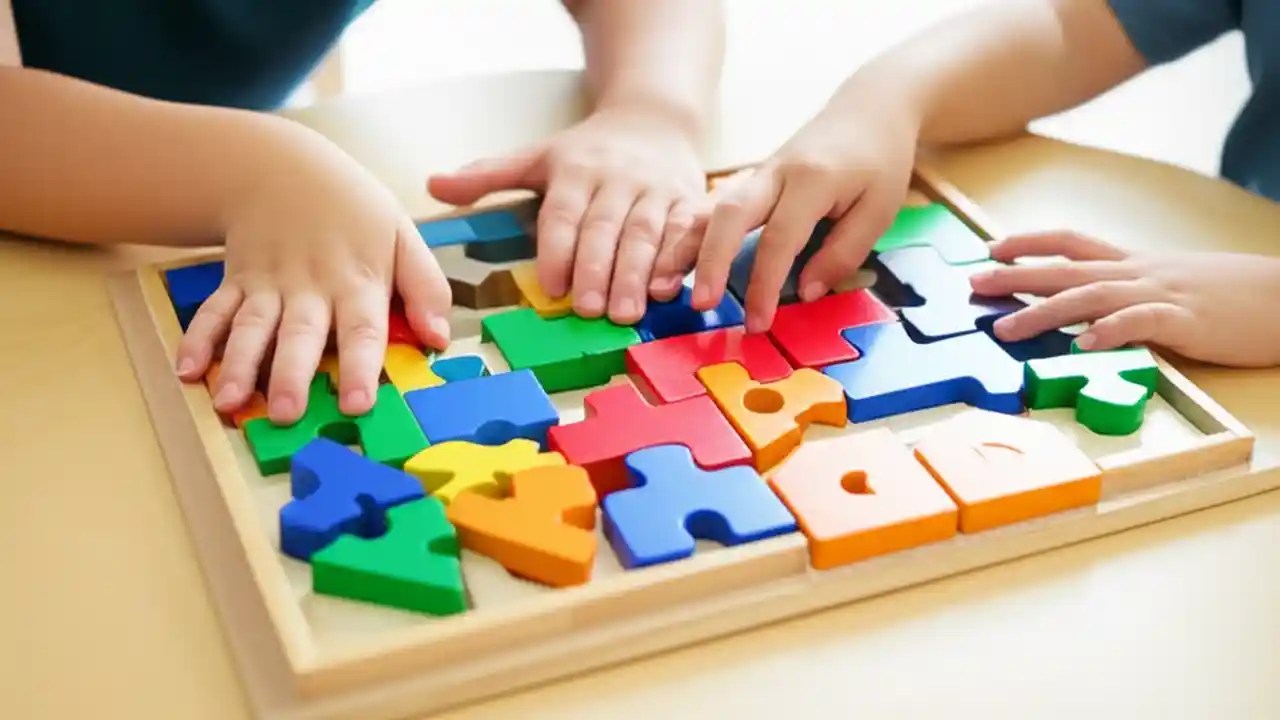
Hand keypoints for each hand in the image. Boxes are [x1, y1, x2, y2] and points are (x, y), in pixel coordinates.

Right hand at [174, 124, 452, 422]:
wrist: (280, 166)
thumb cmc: (350, 209)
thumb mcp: (400, 234)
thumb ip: (425, 285)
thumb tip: (439, 339)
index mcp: (357, 280)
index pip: (362, 329)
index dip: (360, 367)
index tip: (357, 404)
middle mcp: (310, 286)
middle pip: (301, 334)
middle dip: (291, 374)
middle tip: (286, 413)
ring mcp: (267, 283)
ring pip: (253, 327)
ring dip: (239, 365)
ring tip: (227, 401)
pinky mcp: (236, 280)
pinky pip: (214, 310)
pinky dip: (198, 339)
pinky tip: (187, 369)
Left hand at [427, 107, 707, 323]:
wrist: (655, 121)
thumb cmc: (590, 151)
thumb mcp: (538, 156)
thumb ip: (489, 176)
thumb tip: (432, 185)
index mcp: (576, 170)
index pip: (564, 213)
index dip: (558, 250)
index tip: (552, 285)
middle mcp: (618, 179)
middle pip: (605, 228)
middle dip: (598, 269)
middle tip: (590, 310)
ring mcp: (657, 190)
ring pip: (647, 234)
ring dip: (637, 275)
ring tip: (626, 313)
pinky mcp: (691, 202)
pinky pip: (686, 234)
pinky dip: (679, 262)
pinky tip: (668, 290)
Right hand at [688, 96, 918, 331]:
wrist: (869, 108)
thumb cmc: (880, 161)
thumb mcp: (879, 209)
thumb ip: (843, 252)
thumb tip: (804, 292)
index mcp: (811, 180)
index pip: (780, 238)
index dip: (764, 284)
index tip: (757, 322)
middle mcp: (775, 174)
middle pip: (730, 215)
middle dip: (711, 262)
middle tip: (701, 304)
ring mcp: (757, 174)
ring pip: (711, 207)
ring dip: (685, 246)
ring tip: (663, 284)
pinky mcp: (749, 180)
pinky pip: (711, 205)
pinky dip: (688, 233)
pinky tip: (670, 259)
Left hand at [970, 232, 1279, 367]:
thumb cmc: (1233, 295)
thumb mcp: (1174, 283)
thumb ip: (1133, 290)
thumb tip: (1093, 308)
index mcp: (1136, 264)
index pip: (1073, 244)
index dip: (1030, 243)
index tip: (990, 248)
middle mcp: (1141, 273)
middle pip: (1067, 271)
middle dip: (1016, 277)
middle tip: (973, 285)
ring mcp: (1162, 295)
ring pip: (1092, 297)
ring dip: (1044, 313)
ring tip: (1006, 330)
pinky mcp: (1186, 321)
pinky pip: (1142, 324)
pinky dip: (1110, 333)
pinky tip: (1084, 346)